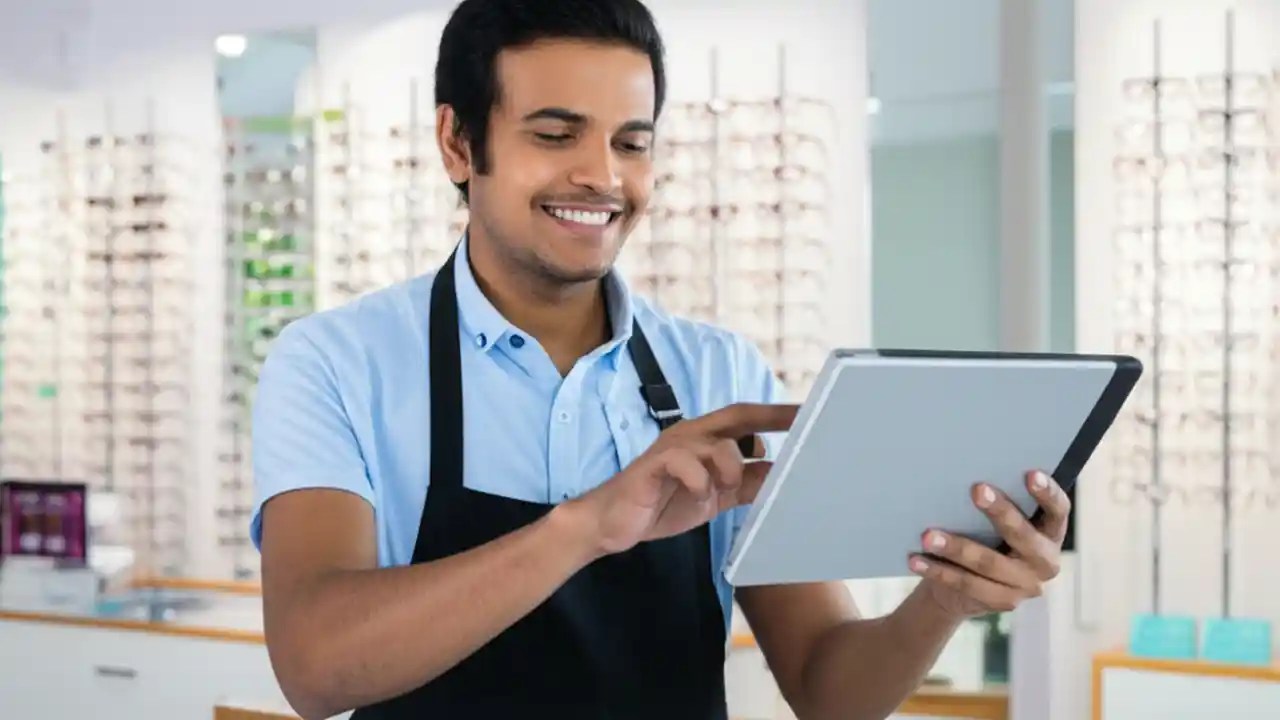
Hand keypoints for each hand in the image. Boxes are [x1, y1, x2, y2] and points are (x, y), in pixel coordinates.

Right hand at [561, 402, 798, 557]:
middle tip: (802, 422)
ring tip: (726, 489)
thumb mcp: (714, 496)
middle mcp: (690, 435)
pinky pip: (685, 463)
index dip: (778, 416)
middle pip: (736, 415)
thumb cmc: (662, 503)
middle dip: (771, 417)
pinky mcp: (653, 465)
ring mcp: (671, 448)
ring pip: (716, 443)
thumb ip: (744, 484)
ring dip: (732, 466)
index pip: (747, 419)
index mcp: (705, 440)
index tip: (810, 415)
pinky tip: (699, 496)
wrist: (613, 523)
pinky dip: (700, 480)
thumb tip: (781, 476)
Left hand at [909, 470, 1070, 617]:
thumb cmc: (983, 536)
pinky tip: (916, 559)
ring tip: (928, 535)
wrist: (968, 588)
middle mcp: (1045, 562)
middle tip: (977, 489)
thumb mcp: (995, 521)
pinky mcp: (1002, 602)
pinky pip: (966, 584)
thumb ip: (997, 502)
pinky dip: (938, 570)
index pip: (1058, 511)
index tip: (1031, 474)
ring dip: (956, 547)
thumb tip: (967, 472)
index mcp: (1051, 533)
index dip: (1048, 494)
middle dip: (1000, 512)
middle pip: (1024, 537)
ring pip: (989, 564)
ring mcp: (1025, 585)